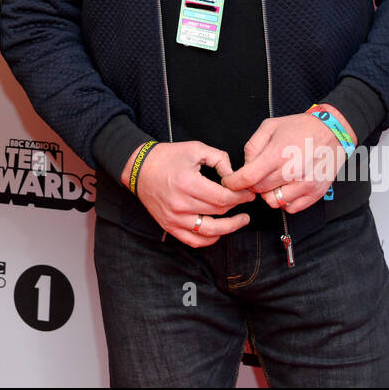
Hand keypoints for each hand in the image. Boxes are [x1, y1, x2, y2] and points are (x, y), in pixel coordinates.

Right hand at [122, 141, 255, 247]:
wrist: (139, 168)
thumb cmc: (167, 157)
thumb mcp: (195, 149)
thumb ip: (220, 159)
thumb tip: (234, 177)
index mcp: (188, 184)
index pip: (223, 197)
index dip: (241, 197)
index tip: (249, 193)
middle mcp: (181, 204)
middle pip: (219, 212)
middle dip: (238, 207)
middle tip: (247, 201)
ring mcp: (174, 218)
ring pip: (210, 231)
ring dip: (230, 227)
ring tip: (242, 220)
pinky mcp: (169, 226)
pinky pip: (194, 240)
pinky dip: (210, 239)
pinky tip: (219, 232)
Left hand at [220, 108, 354, 214]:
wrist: (333, 131)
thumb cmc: (300, 127)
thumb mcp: (270, 126)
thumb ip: (253, 146)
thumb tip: (246, 166)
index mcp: (278, 153)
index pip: (248, 178)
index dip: (233, 183)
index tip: (229, 182)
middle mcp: (293, 172)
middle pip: (259, 190)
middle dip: (251, 185)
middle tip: (255, 175)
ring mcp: (306, 185)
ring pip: (274, 202)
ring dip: (268, 193)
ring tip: (273, 180)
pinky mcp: (316, 193)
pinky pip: (291, 208)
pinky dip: (284, 200)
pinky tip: (286, 186)